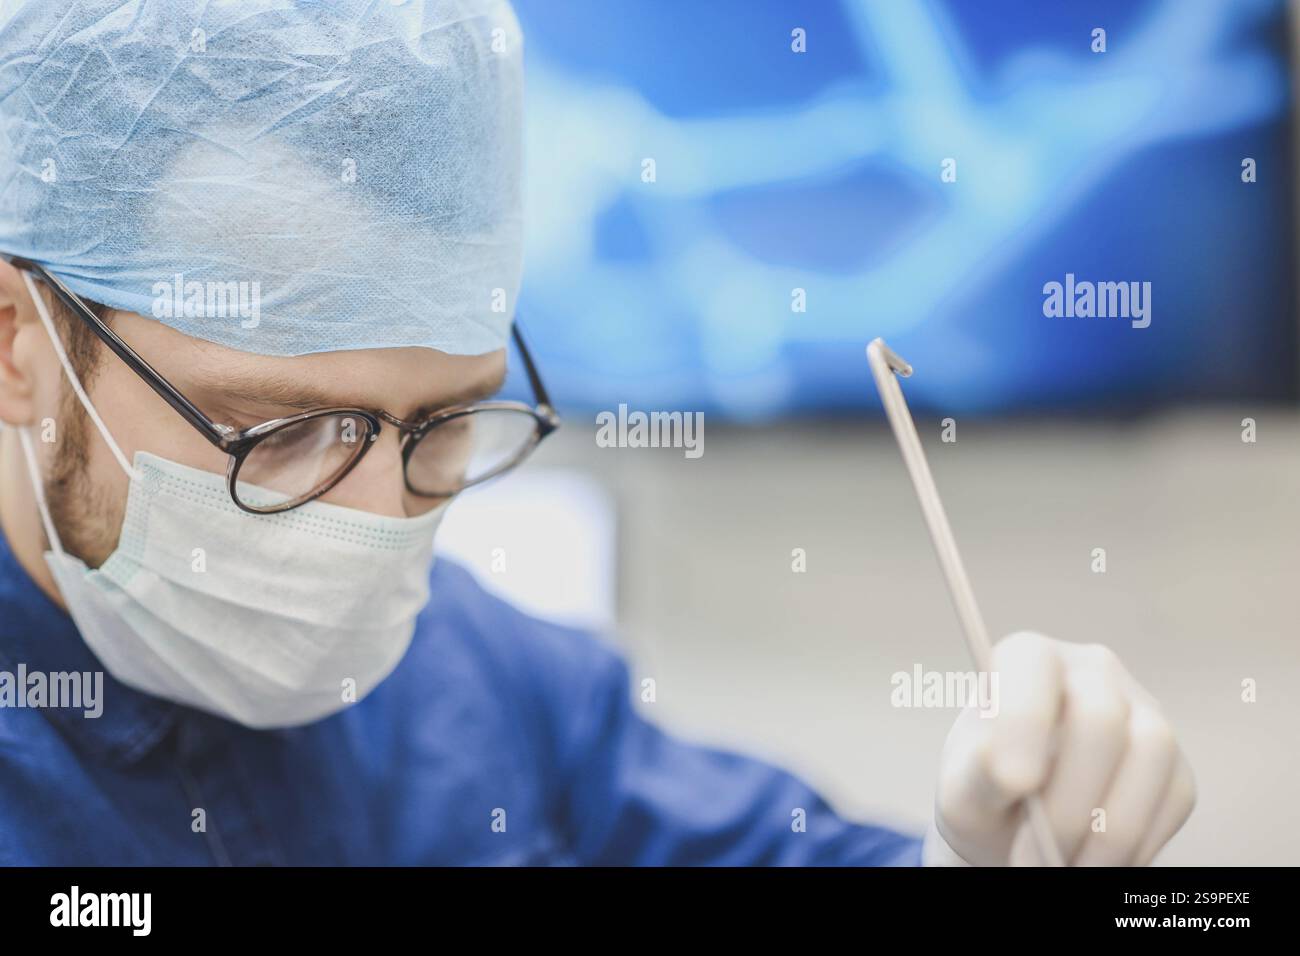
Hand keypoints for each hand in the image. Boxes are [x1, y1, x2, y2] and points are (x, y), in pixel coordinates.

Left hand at [923, 631, 1195, 865]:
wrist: (1020, 829)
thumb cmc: (984, 797)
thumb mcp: (963, 791)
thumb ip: (979, 775)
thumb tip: (1010, 771)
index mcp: (1027, 661)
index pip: (1032, 660)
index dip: (1024, 717)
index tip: (1013, 782)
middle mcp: (1091, 673)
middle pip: (1100, 713)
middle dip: (1068, 799)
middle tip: (1031, 855)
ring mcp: (1142, 713)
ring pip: (1150, 750)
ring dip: (1107, 828)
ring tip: (1060, 866)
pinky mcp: (1174, 765)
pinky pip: (1173, 795)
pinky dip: (1135, 844)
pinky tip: (1090, 863)